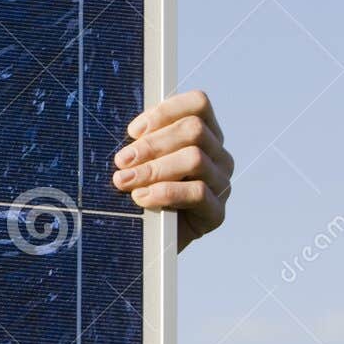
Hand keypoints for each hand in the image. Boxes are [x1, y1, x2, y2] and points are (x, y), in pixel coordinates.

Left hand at [112, 89, 232, 251]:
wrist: (149, 239)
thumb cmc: (142, 190)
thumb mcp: (141, 160)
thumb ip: (142, 140)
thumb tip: (131, 131)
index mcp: (204, 134)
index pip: (199, 104)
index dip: (164, 111)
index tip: (133, 130)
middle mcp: (219, 156)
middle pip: (194, 130)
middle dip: (151, 144)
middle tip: (121, 161)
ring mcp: (222, 183)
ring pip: (195, 159)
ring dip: (153, 169)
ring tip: (124, 181)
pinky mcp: (217, 213)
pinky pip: (198, 192)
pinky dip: (164, 192)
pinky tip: (141, 198)